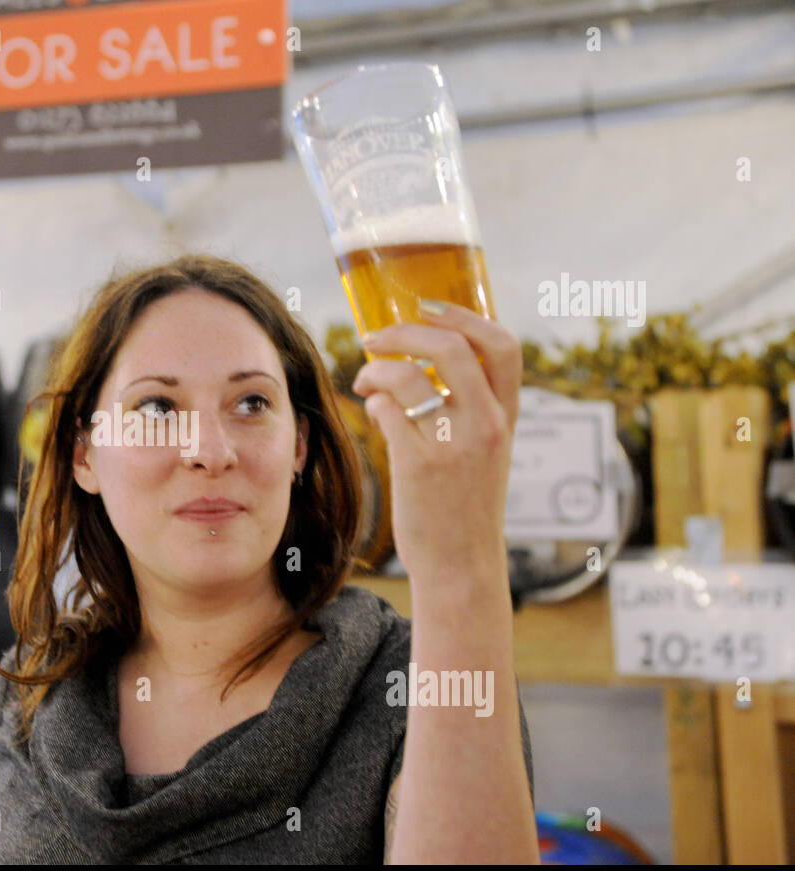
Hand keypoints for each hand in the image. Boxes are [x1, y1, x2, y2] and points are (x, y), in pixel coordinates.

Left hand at [351, 301, 521, 579]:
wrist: (461, 563)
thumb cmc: (465, 506)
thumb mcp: (486, 451)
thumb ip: (472, 409)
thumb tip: (426, 367)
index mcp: (506, 417)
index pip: (503, 346)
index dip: (464, 316)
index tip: (428, 306)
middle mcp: (486, 425)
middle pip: (451, 348)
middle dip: (404, 331)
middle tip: (375, 337)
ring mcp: (453, 444)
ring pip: (407, 377)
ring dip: (375, 369)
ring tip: (365, 380)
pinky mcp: (419, 465)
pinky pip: (386, 410)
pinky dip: (373, 402)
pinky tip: (373, 413)